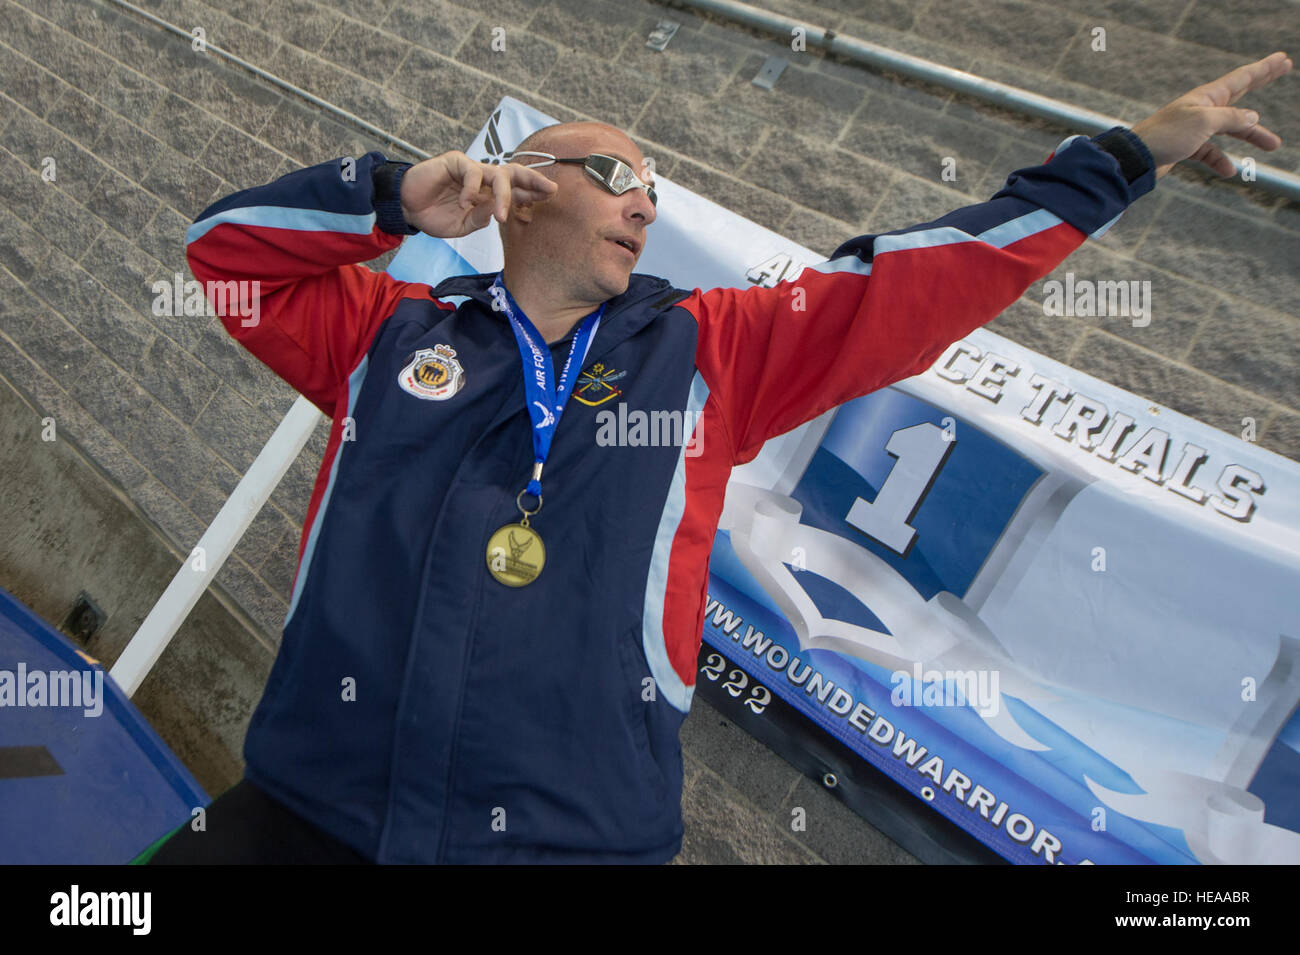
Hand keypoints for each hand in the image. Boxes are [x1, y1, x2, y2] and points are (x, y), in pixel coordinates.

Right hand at [399, 151, 557, 236]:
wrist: (406, 207)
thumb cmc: (434, 215)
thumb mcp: (462, 225)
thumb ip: (480, 218)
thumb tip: (496, 211)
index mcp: (488, 194)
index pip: (516, 190)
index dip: (533, 193)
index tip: (550, 198)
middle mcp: (484, 179)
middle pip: (515, 173)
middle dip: (534, 179)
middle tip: (550, 189)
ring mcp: (471, 169)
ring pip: (498, 174)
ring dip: (504, 195)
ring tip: (501, 215)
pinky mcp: (456, 162)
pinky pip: (473, 172)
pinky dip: (472, 190)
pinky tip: (464, 204)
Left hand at [1130, 51, 1291, 177]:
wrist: (1136, 158)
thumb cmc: (1166, 135)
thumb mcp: (1204, 122)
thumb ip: (1231, 118)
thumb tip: (1252, 117)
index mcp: (1206, 97)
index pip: (1241, 79)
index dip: (1264, 69)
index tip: (1282, 59)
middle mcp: (1202, 109)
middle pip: (1239, 94)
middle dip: (1262, 82)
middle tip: (1284, 68)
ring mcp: (1194, 128)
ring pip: (1230, 129)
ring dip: (1251, 136)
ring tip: (1274, 144)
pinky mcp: (1186, 147)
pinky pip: (1209, 152)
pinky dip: (1219, 160)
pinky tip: (1228, 171)